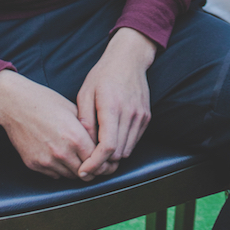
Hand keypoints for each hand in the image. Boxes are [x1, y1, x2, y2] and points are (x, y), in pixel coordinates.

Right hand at [0, 70, 96, 178]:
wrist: (15, 105)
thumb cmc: (45, 102)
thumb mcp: (73, 109)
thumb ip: (88, 128)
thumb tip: (101, 142)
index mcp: (75, 136)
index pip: (97, 161)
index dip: (105, 163)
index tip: (109, 163)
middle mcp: (62, 152)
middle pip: (86, 173)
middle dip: (94, 171)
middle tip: (99, 166)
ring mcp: (47, 161)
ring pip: (71, 176)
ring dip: (78, 171)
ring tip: (81, 162)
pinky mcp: (35, 165)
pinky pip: (55, 175)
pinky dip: (62, 170)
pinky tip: (63, 158)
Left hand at [75, 28, 157, 179]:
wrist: (129, 59)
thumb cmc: (103, 75)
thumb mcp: (86, 93)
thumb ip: (84, 119)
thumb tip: (83, 145)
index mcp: (112, 107)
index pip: (107, 146)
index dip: (95, 163)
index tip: (83, 170)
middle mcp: (129, 113)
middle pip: (117, 153)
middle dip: (102, 164)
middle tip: (87, 165)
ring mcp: (140, 116)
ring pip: (127, 151)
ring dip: (112, 157)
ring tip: (97, 154)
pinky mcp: (146, 117)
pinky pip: (134, 142)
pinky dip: (122, 147)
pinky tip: (110, 139)